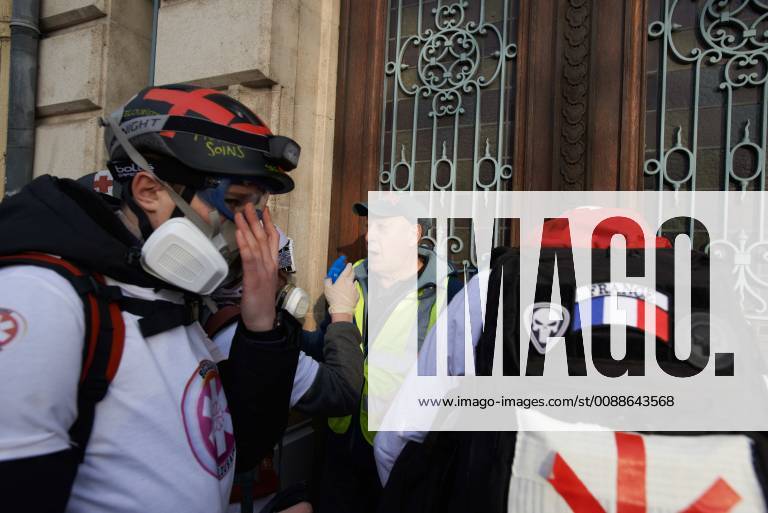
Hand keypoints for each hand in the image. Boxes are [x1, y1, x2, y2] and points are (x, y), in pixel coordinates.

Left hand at [235, 204, 279, 331]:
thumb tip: (251, 254)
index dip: (269, 223)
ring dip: (247, 227)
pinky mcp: (254, 278)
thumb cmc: (261, 302)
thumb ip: (259, 266)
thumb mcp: (262, 280)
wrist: (262, 320)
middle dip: (255, 220)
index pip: (273, 239)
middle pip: (264, 237)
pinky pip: (249, 258)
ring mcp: (263, 271)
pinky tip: (239, 233)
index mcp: (273, 265)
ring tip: (240, 214)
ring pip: (256, 244)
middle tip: (248, 205)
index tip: (264, 210)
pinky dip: (245, 244)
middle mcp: (270, 264)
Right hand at [324, 263, 358, 322]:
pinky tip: (349, 293)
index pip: (348, 269)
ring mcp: (355, 288)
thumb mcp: (327, 289)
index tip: (348, 264)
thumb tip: (328, 278)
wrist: (342, 309)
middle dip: (351, 271)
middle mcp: (350, 282)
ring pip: (354, 282)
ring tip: (348, 284)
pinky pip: (355, 290)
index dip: (348, 265)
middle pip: (353, 273)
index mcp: (343, 279)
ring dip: (352, 281)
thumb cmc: (334, 299)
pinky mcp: (357, 295)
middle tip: (349, 271)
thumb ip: (327, 281)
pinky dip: (353, 290)